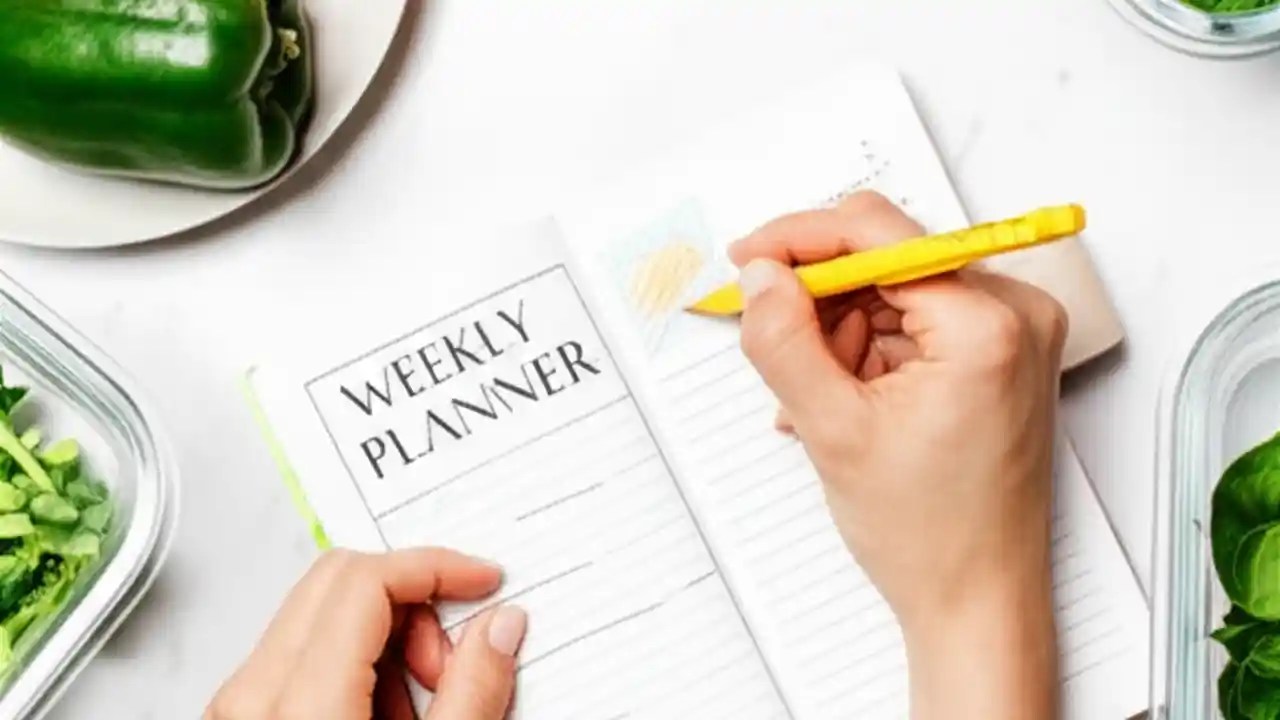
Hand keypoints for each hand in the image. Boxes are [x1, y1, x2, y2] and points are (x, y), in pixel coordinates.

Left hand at [206, 547, 525, 719]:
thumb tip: (499, 628)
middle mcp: (252, 697)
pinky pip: (301, 660)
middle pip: (339, 583)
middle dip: (413, 607)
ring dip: (386, 644)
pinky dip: (355, 673)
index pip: (367, 580)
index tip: (482, 582)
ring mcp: (237, 709)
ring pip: (320, 619)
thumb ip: (472, 693)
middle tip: (452, 660)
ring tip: (422, 709)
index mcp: (300, 704)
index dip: (436, 567)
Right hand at [731, 191, 1064, 719]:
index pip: (877, 233)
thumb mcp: (833, 430)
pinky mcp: (999, 356)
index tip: (749, 259)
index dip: (799, 240)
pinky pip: (913, 324)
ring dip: (841, 339)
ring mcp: (1012, 335)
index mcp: (988, 324)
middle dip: (823, 307)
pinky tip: (848, 404)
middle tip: (788, 360)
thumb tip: (762, 277)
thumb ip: (784, 340)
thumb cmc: (933, 536)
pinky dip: (868, 355)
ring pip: (891, 294)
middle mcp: (1016, 314)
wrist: (978, 601)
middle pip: (884, 261)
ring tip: (826, 404)